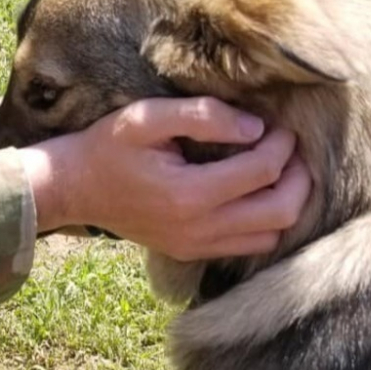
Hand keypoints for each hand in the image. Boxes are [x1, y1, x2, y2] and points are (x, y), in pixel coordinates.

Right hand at [19, 97, 310, 260]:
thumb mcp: (146, 117)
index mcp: (188, 193)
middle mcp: (198, 228)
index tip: (278, 125)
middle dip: (298, 177)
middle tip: (289, 149)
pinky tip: (252, 194)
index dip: (281, 144)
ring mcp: (195, 246)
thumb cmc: (107, 146)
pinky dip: (263, 221)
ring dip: (285, 202)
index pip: (262, 171)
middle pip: (280, 211)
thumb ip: (202, 117)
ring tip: (275, 171)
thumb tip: (255, 128)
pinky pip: (247, 246)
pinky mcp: (191, 252)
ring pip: (271, 235)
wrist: (73, 187)